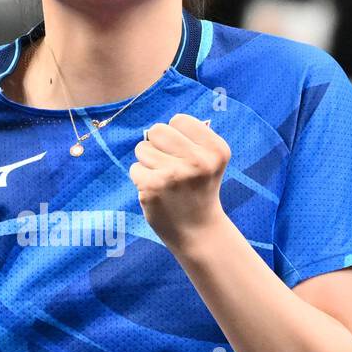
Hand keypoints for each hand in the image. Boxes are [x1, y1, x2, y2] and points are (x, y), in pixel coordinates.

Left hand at [129, 113, 230, 253]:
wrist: (198, 231)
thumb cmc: (199, 190)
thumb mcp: (209, 162)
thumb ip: (189, 139)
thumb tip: (152, 131)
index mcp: (216, 149)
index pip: (179, 120)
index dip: (176, 135)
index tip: (183, 154)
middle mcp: (198, 161)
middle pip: (158, 130)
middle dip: (157, 144)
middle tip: (168, 165)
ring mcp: (174, 175)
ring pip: (142, 148)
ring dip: (147, 162)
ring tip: (164, 180)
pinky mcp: (153, 187)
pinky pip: (135, 168)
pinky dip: (141, 179)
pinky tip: (157, 192)